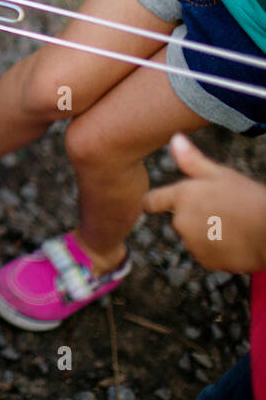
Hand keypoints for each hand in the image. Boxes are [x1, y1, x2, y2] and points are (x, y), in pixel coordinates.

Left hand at [142, 133, 265, 273]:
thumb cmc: (248, 198)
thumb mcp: (220, 174)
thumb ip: (192, 160)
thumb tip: (175, 139)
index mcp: (181, 197)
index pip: (152, 201)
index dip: (154, 201)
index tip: (156, 202)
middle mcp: (180, 221)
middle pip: (180, 219)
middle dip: (194, 216)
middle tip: (222, 211)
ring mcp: (192, 243)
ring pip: (195, 237)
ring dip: (207, 233)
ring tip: (232, 225)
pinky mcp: (206, 261)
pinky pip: (208, 254)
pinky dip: (218, 250)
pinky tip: (236, 241)